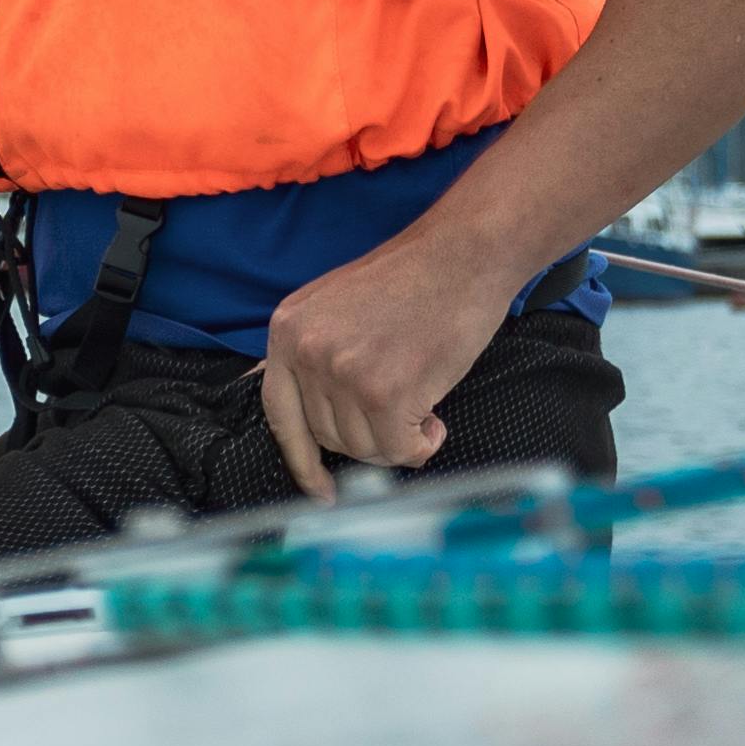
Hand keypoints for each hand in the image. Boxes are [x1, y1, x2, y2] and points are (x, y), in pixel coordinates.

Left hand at [253, 229, 514, 498]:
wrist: (464, 253)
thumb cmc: (413, 280)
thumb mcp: (335, 305)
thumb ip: (313, 354)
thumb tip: (302, 412)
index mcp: (287, 329)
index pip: (280, 414)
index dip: (300, 460)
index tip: (319, 492)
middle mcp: (306, 351)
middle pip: (329, 437)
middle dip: (369, 436)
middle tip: (404, 408)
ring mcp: (343, 372)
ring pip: (364, 448)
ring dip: (398, 440)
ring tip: (422, 402)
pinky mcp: (385, 392)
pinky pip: (399, 450)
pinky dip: (422, 445)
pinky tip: (436, 419)